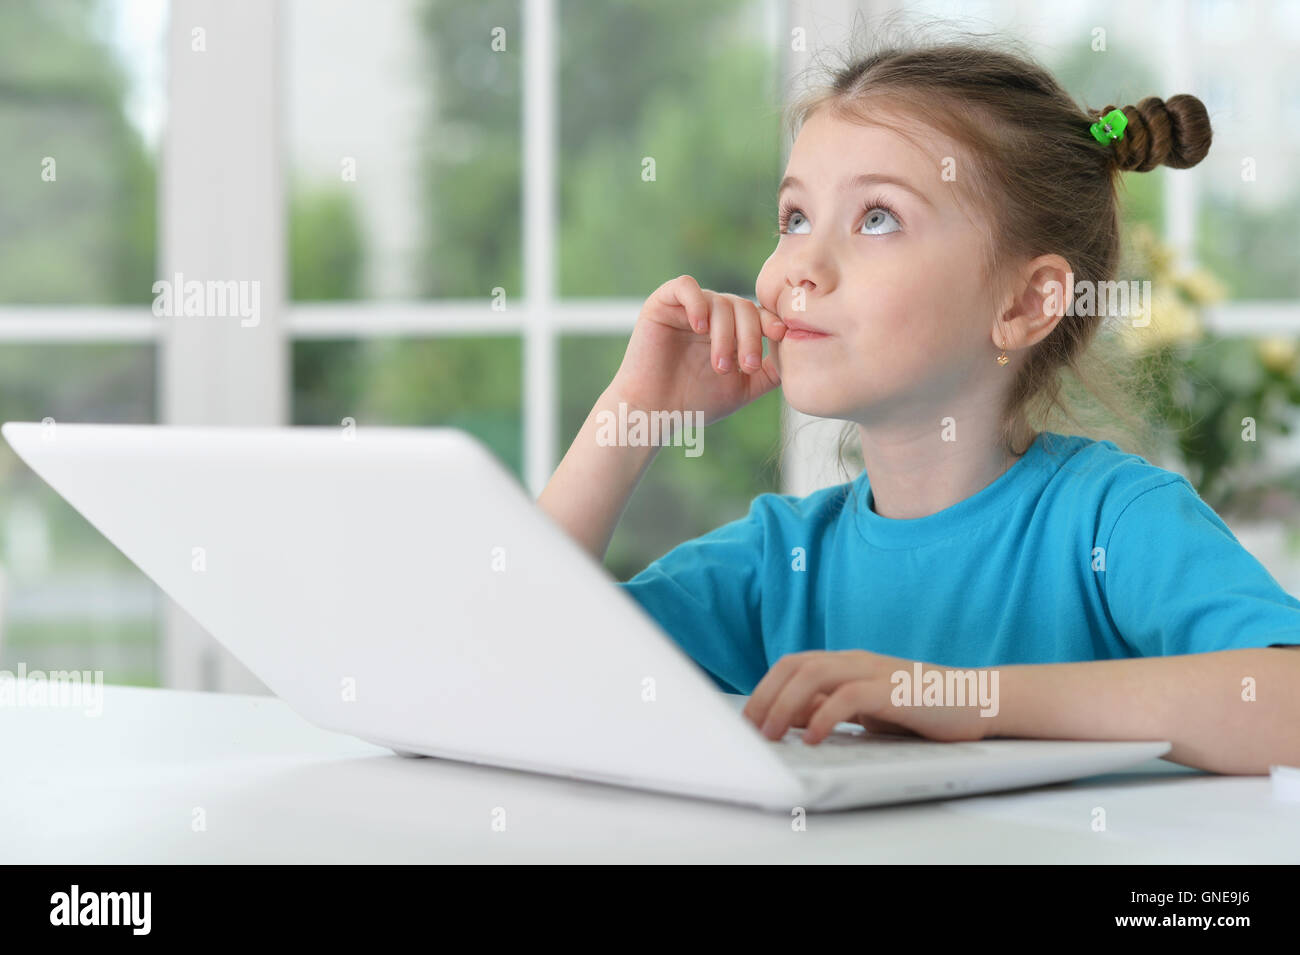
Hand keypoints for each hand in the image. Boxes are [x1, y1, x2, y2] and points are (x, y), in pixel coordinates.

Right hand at [608, 274, 785, 424]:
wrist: (653, 413)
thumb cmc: (694, 403)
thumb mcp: (743, 388)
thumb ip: (770, 371)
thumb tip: (797, 352)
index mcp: (728, 330)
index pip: (757, 312)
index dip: (771, 320)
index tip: (780, 336)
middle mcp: (709, 315)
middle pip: (743, 305)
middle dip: (751, 334)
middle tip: (747, 365)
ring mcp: (686, 308)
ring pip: (719, 301)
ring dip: (726, 334)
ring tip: (721, 366)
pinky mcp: (661, 303)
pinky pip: (685, 286)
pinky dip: (697, 303)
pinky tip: (701, 329)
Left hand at [741, 650, 1002, 744]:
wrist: (978, 701)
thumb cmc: (923, 708)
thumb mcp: (869, 710)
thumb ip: (833, 709)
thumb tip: (791, 721)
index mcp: (848, 663)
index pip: (793, 665)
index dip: (766, 688)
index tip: (748, 719)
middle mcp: (856, 661)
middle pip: (795, 665)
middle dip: (767, 696)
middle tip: (751, 730)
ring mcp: (874, 671)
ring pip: (814, 674)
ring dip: (786, 704)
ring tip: (772, 734)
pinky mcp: (893, 690)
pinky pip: (849, 696)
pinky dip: (825, 716)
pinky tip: (813, 738)